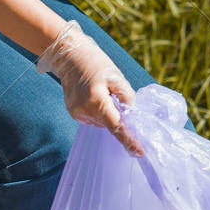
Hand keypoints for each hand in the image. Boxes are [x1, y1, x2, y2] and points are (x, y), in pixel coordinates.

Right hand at [35, 20, 143, 156]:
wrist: (70, 56)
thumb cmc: (96, 64)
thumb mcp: (117, 77)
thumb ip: (126, 97)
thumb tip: (130, 113)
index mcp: (97, 101)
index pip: (116, 127)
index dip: (129, 140)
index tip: (138, 153)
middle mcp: (85, 111)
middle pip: (109, 123)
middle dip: (116, 114)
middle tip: (113, 94)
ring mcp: (77, 113)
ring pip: (101, 121)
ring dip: (106, 112)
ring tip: (100, 91)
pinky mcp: (73, 113)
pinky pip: (93, 118)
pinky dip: (98, 111)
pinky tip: (93, 95)